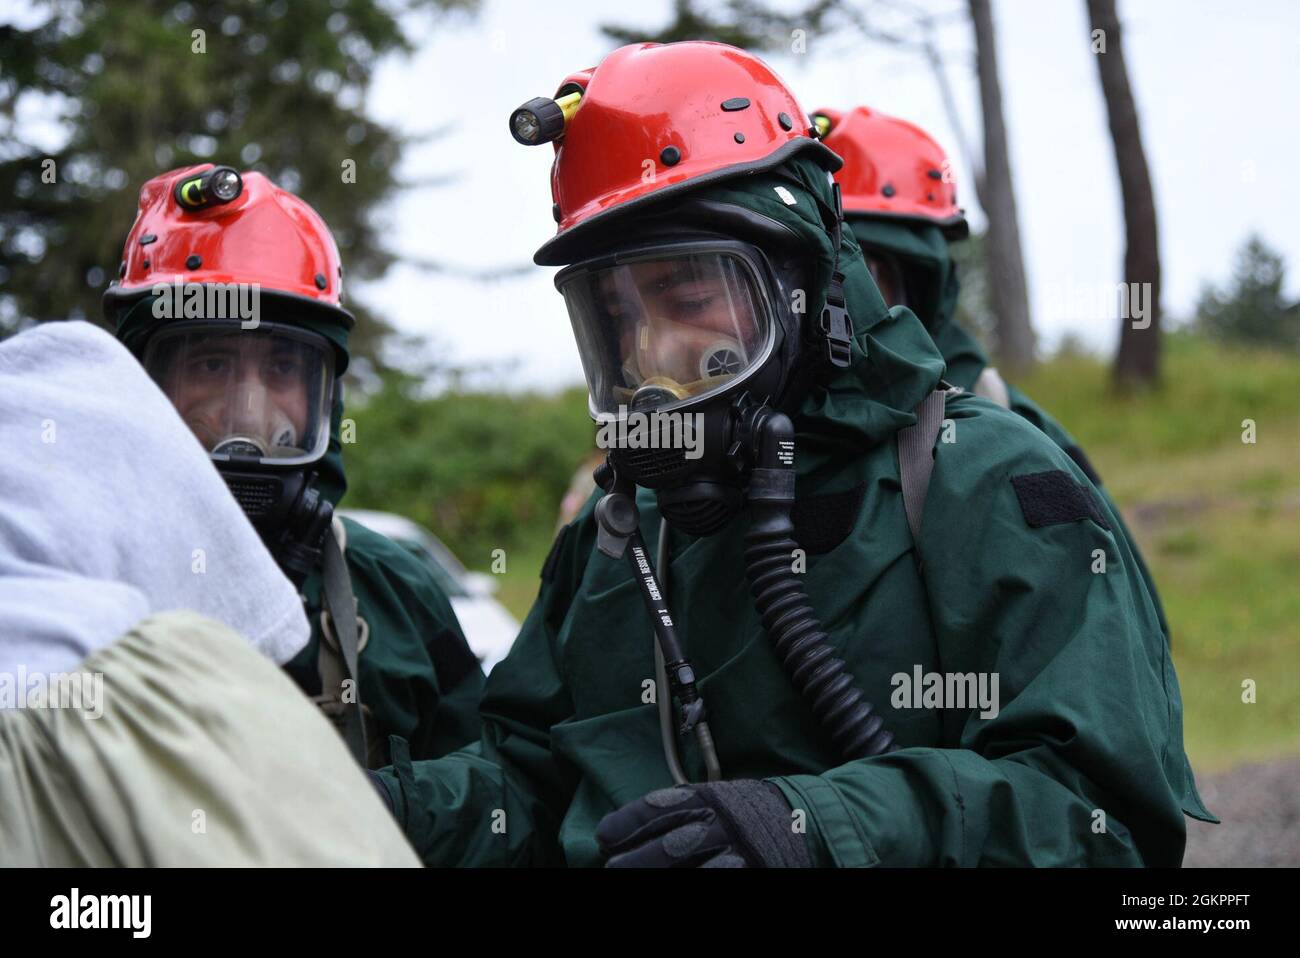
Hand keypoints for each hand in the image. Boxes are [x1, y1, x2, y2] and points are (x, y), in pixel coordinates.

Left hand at [596, 780, 809, 867]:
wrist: (810, 821)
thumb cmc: (750, 812)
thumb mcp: (717, 798)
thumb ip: (679, 810)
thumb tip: (622, 833)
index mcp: (711, 798)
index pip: (664, 806)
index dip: (631, 821)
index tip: (604, 835)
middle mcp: (725, 825)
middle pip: (674, 844)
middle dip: (640, 859)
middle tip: (612, 869)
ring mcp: (741, 854)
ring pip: (698, 872)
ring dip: (665, 878)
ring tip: (632, 880)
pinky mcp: (755, 872)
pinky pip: (725, 881)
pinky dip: (704, 883)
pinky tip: (675, 905)